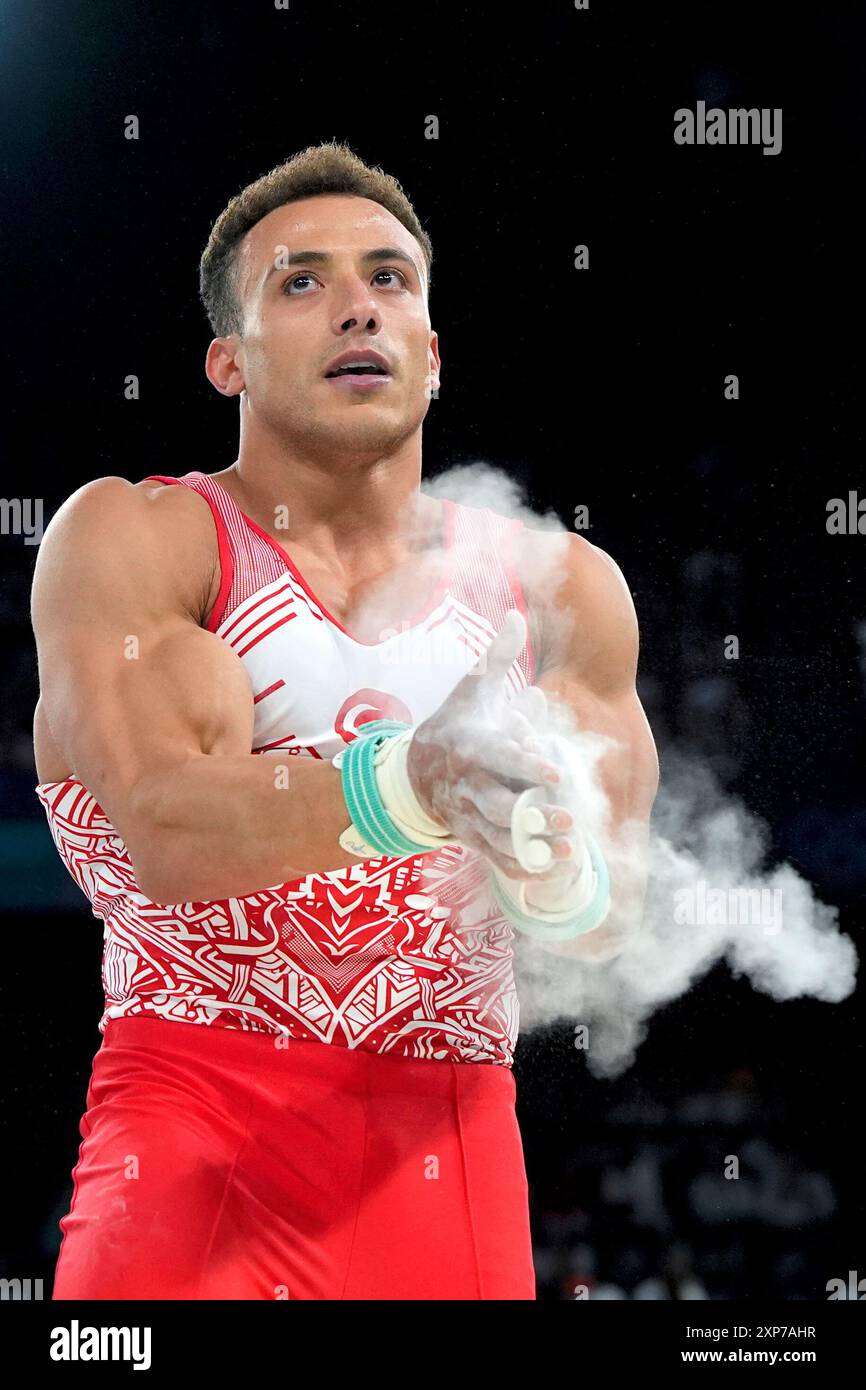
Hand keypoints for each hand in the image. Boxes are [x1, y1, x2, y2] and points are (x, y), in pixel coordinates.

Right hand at [406, 610, 582, 880]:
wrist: (411, 778)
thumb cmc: (451, 728)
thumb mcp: (468, 692)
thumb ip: (494, 658)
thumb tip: (515, 615)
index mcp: (469, 747)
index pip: (498, 756)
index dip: (525, 765)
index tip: (554, 773)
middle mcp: (468, 785)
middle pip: (498, 804)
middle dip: (532, 815)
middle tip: (568, 819)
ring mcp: (468, 815)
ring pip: (499, 837)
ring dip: (534, 846)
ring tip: (568, 849)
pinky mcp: (472, 838)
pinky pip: (496, 857)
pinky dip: (523, 866)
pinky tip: (554, 867)